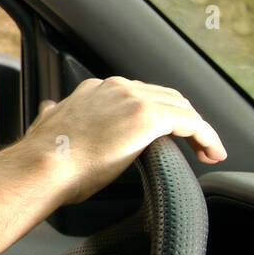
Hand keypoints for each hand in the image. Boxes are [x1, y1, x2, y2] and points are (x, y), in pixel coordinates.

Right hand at [21, 76, 226, 206]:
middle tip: (193, 143)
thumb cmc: (44, 156)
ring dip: (199, 129)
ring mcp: (133, 100)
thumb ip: (53, 114)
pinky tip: (210, 152)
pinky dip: (207, 137)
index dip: (157, 112)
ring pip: (183, 108)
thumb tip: (50, 108)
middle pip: (167, 97)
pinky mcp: (148, 118)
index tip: (164, 133)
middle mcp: (115, 88)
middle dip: (183, 118)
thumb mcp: (46, 125)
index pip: (139, 93)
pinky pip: (192, 124)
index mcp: (94, 90)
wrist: (43, 166)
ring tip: (205, 150)